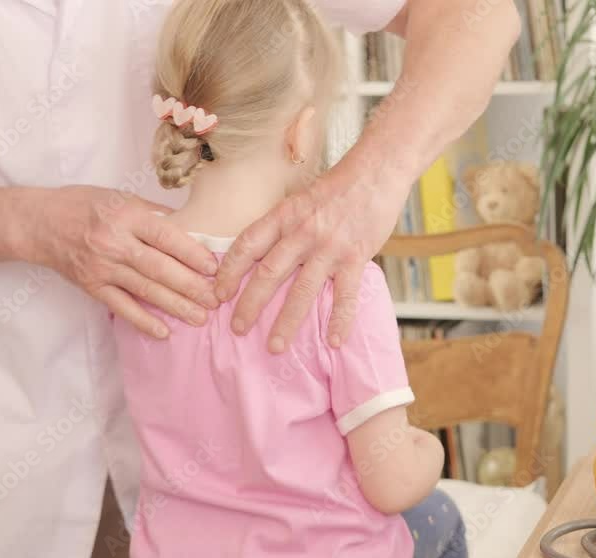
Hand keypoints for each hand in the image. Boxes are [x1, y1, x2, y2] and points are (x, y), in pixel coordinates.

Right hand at [26, 186, 219, 337]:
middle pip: (159, 268)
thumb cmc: (86, 205)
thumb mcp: (122, 198)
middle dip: (190, 286)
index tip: (213, 268)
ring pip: (145, 290)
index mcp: (127, 217)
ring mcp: (103, 267)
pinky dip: (142, 321)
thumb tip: (192, 229)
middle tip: (215, 300)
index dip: (191, 254)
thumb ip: (156, 215)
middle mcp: (115, 243)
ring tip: (200, 318)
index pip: (166, 237)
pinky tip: (163, 332)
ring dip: (175, 306)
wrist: (39, 222)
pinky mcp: (92, 286)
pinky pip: (121, 307)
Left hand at [215, 163, 406, 351]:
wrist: (377, 171)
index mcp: (284, 216)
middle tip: (237, 329)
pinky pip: (346, 295)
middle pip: (268, 273)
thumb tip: (261, 253)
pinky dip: (340, 320)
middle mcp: (303, 232)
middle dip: (250, 304)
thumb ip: (283, 225)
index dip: (229, 271)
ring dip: (287, 322)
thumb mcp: (300, 199)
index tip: (218, 294)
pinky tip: (334, 341)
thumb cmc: (338, 186)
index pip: (248, 245)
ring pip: (302, 291)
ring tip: (275, 347)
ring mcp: (330, 247)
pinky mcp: (356, 257)